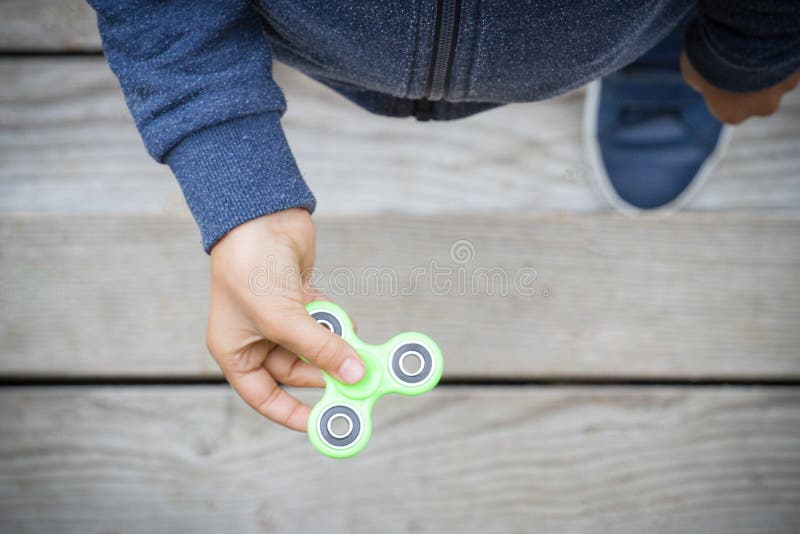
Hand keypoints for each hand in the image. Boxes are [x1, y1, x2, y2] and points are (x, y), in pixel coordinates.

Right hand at [206, 208, 364, 430]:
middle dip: (324, 376)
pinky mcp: (300, 299)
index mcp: (236, 351)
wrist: (259, 216)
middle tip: (354, 384)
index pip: (264, 397)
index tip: (323, 423)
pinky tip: (350, 327)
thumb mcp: (283, 320)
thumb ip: (319, 350)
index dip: (292, 414)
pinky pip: (324, 323)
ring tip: (354, 351)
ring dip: (334, 348)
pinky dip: (338, 325)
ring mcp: (279, 318)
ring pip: (314, 347)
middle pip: (296, 372)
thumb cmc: (250, 269)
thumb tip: (354, 374)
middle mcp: (256, 338)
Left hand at [680, 52, 799, 124]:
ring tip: (751, 47)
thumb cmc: (711, 55)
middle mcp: (762, 109)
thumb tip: (700, 84)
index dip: (722, 91)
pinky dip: (781, 54)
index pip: (727, 108)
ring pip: (776, 79)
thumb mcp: (691, 70)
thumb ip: (698, 83)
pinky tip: (767, 40)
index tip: (717, 75)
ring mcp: (784, 88)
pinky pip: (789, 62)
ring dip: (767, 67)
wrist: (746, 32)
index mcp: (732, 115)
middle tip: (736, 59)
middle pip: (756, 97)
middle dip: (749, 81)